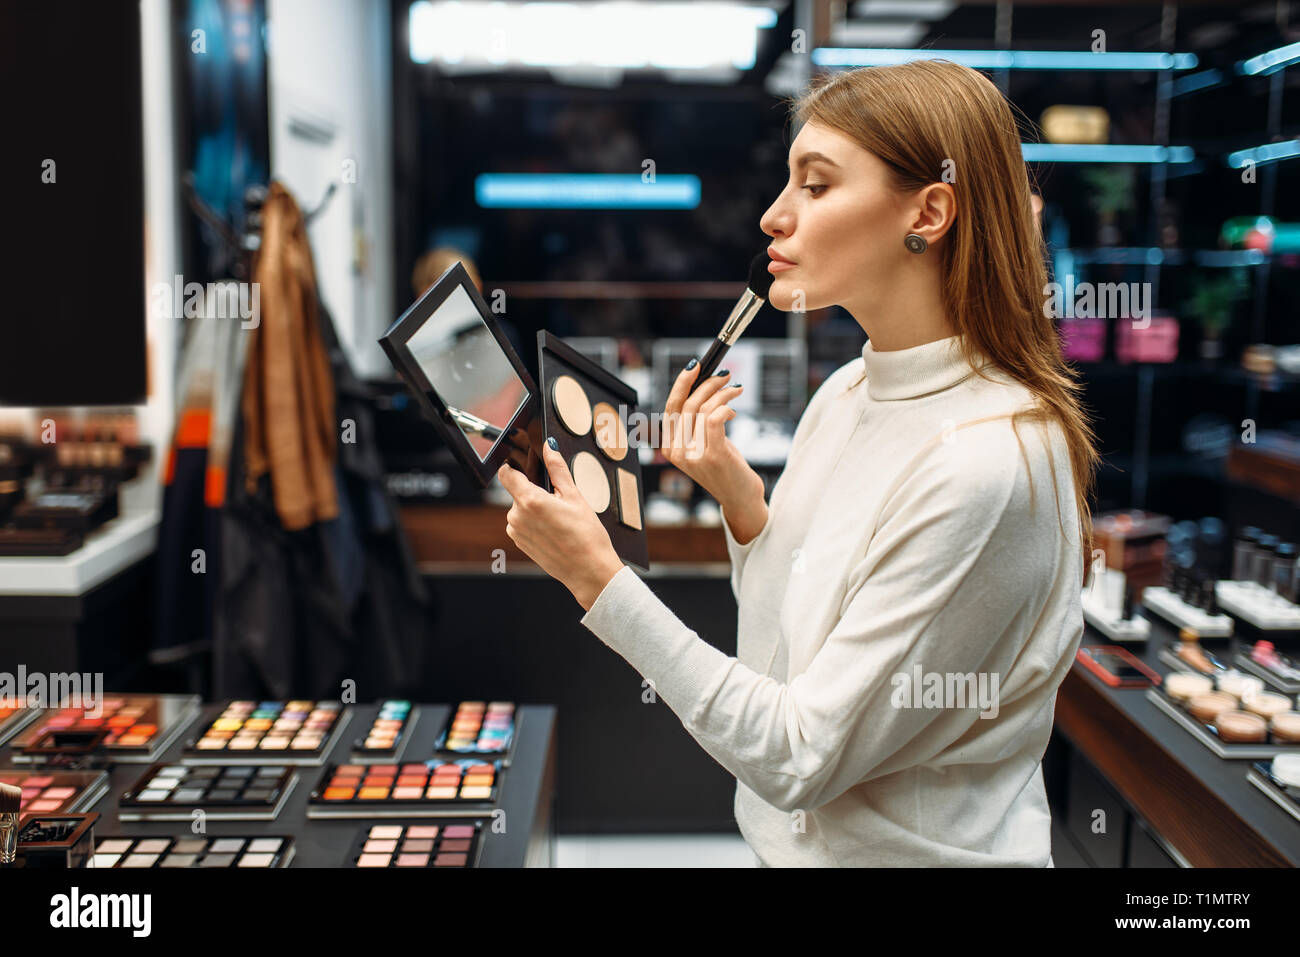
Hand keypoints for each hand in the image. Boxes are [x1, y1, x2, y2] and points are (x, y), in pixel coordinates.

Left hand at [496, 439, 625, 611]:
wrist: (588, 570)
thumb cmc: (586, 535)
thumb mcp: (574, 496)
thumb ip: (557, 469)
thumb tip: (549, 447)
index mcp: (529, 500)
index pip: (506, 474)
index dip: (514, 466)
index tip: (525, 466)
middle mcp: (516, 516)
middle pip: (518, 492)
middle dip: (534, 491)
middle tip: (559, 501)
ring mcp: (516, 532)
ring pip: (521, 509)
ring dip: (535, 509)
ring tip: (559, 519)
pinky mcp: (520, 543)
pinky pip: (522, 524)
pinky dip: (535, 523)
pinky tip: (554, 531)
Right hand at [661, 359, 764, 515]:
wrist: (740, 499)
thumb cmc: (725, 470)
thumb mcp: (704, 445)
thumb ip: (698, 422)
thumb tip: (704, 386)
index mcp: (669, 448)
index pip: (671, 406)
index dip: (682, 383)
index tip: (696, 366)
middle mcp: (677, 452)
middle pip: (688, 404)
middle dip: (707, 383)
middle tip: (724, 374)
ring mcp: (694, 455)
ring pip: (704, 408)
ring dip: (723, 393)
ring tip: (736, 390)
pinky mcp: (713, 455)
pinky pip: (715, 417)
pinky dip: (726, 407)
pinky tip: (734, 409)